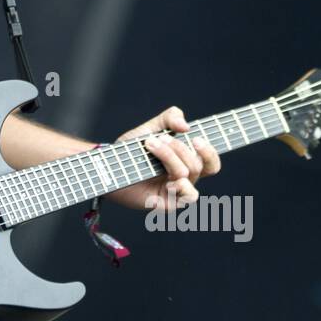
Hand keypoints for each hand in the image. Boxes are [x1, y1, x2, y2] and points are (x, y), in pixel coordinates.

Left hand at [106, 106, 220, 210]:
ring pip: (187, 174)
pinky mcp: (167, 202)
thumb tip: (186, 126)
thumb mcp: (151, 127)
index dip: (209, 152)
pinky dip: (181, 186)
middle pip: (197, 165)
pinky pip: (186, 197)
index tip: (195, 138)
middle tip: (157, 138)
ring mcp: (176, 191)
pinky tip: (167, 179)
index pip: (211, 162)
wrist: (110, 165)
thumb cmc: (132, 150)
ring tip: (150, 145)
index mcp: (186, 162)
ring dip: (170, 157)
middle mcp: (184, 178)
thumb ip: (170, 118)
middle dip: (177, 148)